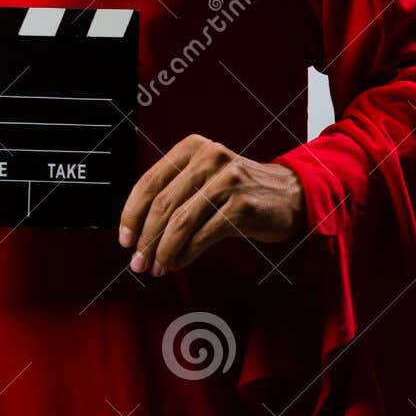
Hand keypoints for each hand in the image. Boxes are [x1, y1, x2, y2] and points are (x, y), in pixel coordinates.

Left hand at [118, 135, 304, 275]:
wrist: (291, 194)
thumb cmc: (239, 190)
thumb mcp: (204, 177)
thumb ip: (174, 193)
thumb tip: (137, 231)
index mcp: (192, 147)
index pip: (149, 182)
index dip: (131, 214)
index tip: (125, 239)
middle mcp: (208, 157)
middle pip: (162, 204)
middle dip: (145, 239)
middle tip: (138, 263)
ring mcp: (227, 180)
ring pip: (180, 222)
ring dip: (163, 251)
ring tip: (157, 267)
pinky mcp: (242, 205)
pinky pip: (203, 235)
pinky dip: (185, 254)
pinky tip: (178, 263)